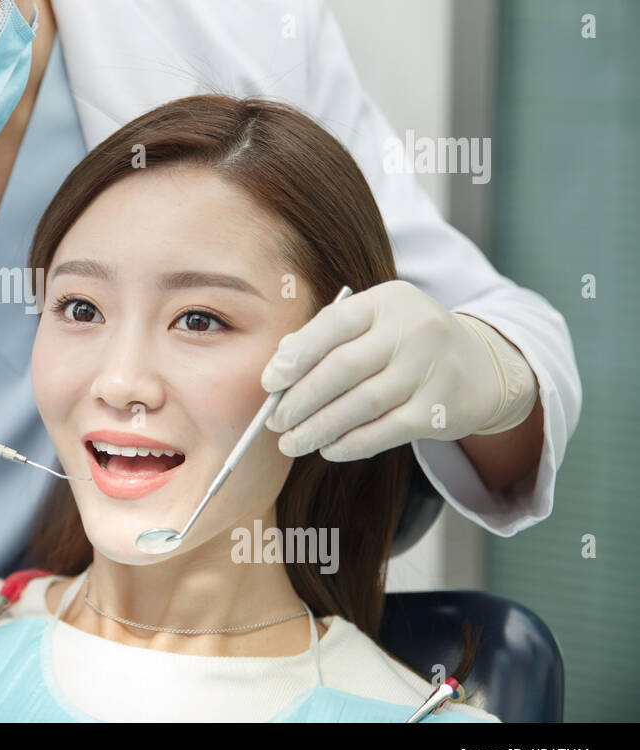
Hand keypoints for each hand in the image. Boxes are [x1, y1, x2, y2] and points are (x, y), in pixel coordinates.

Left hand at [260, 280, 514, 461]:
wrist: (480, 367)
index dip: (297, 355)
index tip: (269, 383)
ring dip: (319, 428)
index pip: (333, 324)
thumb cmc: (404, 344)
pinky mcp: (441, 408)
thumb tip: (278, 367)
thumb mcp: (372, 324)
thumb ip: (326, 337)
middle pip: (344, 368)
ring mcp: (432, 369)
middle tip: (275, 421)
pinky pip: (386, 431)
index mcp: (387, 300)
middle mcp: (414, 329)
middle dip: (301, 399)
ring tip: (293, 442)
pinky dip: (352, 443)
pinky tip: (329, 449)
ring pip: (362, 405)